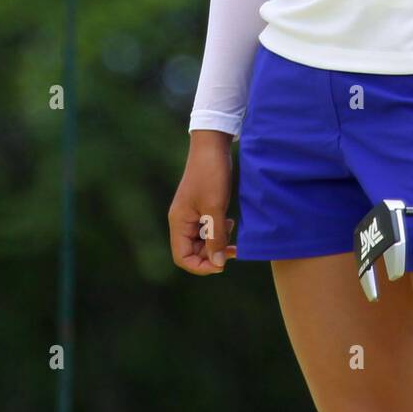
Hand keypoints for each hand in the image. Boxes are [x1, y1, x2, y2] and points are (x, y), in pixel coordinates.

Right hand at [168, 131, 238, 274]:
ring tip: (233, 237)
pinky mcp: (201, 206)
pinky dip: (218, 231)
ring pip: (201, 241)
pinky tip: (230, 223)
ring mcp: (191, 213)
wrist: (213, 145)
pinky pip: (207, 228)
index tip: (223, 263)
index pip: (183, 257)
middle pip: (192, 252)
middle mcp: (181, 220)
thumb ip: (216, 237)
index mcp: (179, 222)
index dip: (202, 266)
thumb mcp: (215, 208)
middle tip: (234, 251)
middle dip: (212, 255)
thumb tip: (218, 264)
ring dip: (217, 243)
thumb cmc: (211, 174)